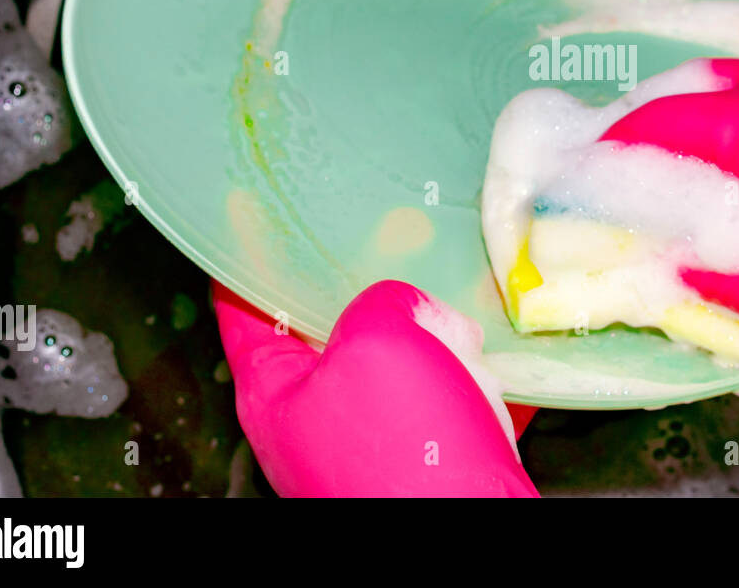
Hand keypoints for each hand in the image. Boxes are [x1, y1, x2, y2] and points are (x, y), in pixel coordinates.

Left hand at [213, 280, 537, 496]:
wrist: (473, 528)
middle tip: (403, 265)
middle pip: (334, 331)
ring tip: (464, 336)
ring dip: (438, 345)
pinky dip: (474, 383)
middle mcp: (314, 421)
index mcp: (276, 392)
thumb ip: (386, 299)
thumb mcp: (381, 339)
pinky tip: (496, 371)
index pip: (243, 305)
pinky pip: (446, 400)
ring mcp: (370, 444)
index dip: (253, 252)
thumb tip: (416, 311)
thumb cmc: (409, 451)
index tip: (257, 211)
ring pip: (401, 363)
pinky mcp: (424, 460)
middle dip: (379, 299)